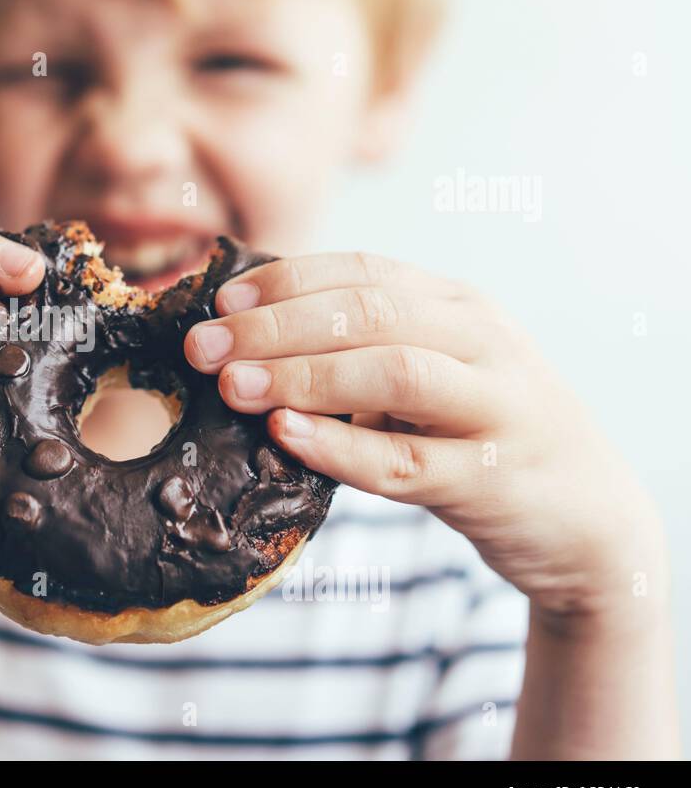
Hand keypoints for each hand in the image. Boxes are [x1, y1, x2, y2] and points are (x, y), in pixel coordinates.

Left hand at [183, 252, 665, 619]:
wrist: (586, 516)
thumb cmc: (478, 435)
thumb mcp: (432, 372)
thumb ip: (361, 350)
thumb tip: (244, 339)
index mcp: (459, 306)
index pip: (364, 271)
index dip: (285, 281)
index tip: (219, 301)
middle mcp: (482, 342)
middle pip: (369, 313)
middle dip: (274, 325)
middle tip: (202, 348)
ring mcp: (495, 408)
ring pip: (393, 373)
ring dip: (302, 375)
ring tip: (233, 385)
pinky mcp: (492, 480)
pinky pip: (405, 460)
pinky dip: (339, 446)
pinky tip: (285, 436)